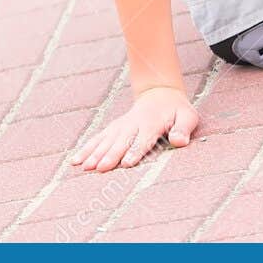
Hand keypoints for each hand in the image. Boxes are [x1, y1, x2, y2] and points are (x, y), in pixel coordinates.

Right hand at [71, 85, 198, 172]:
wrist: (160, 93)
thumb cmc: (176, 110)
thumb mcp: (187, 116)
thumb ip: (183, 128)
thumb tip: (179, 141)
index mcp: (152, 124)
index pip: (143, 139)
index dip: (135, 151)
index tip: (126, 163)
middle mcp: (133, 125)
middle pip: (121, 142)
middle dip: (110, 155)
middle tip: (100, 168)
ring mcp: (121, 126)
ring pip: (106, 140)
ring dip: (95, 153)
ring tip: (85, 167)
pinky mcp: (113, 128)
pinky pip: (98, 138)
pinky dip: (86, 148)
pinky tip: (75, 160)